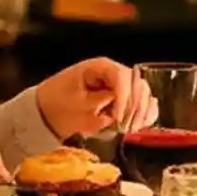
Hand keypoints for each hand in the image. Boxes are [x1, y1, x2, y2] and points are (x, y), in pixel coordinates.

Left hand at [36, 57, 158, 138]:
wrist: (49, 112)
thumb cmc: (59, 102)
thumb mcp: (75, 101)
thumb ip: (97, 100)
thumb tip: (116, 104)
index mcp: (101, 67)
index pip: (121, 77)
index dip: (123, 97)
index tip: (117, 117)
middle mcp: (115, 74)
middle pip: (137, 84)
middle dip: (135, 106)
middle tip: (127, 126)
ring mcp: (122, 87)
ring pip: (144, 93)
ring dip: (142, 111)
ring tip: (132, 128)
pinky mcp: (125, 101)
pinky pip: (143, 104)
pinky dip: (146, 113)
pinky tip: (142, 124)